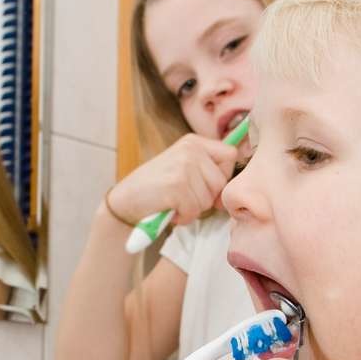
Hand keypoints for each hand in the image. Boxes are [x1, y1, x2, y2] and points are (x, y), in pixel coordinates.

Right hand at [105, 134, 237, 228]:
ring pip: (208, 199)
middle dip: (206, 198)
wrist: (126, 200)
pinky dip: (183, 217)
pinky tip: (169, 209)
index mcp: (194, 142)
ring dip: (193, 209)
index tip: (207, 188)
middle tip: (183, 198)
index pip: (230, 155)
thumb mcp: (184, 168)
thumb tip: (234, 185)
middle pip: (221, 182)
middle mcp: (190, 149)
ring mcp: (183, 166)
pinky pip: (194, 210)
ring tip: (174, 203)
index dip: (222, 177)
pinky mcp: (176, 185)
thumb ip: (207, 169)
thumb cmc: (158, 189)